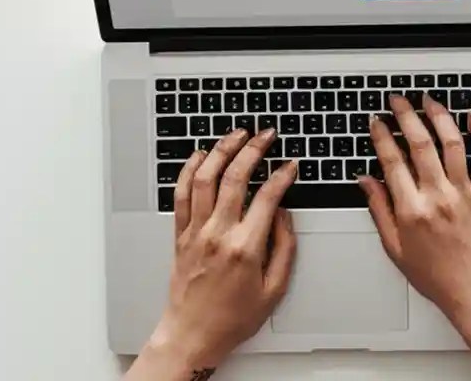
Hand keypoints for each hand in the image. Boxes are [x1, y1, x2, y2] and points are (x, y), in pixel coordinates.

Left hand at [127, 128, 297, 379]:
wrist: (192, 335)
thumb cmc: (232, 318)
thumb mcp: (274, 289)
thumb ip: (284, 248)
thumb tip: (284, 215)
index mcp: (245, 248)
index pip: (267, 197)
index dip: (283, 175)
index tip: (291, 165)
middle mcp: (218, 234)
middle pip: (235, 178)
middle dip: (253, 149)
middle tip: (265, 135)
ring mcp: (195, 232)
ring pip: (206, 179)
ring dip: (221, 150)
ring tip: (236, 135)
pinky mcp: (180, 235)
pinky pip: (182, 194)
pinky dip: (190, 170)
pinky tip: (200, 156)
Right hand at [358, 95, 470, 322]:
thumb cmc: (435, 274)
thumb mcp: (394, 247)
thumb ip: (379, 209)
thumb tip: (366, 180)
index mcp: (412, 210)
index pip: (392, 161)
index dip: (382, 136)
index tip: (377, 121)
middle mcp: (438, 197)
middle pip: (420, 144)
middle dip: (406, 115)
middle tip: (398, 101)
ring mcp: (464, 194)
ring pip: (451, 144)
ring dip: (439, 116)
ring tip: (428, 100)